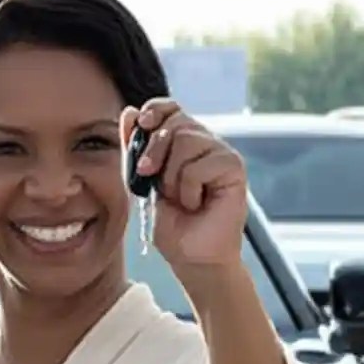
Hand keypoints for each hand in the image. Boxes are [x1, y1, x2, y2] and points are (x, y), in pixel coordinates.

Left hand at [120, 98, 247, 272]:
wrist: (190, 256)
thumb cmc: (170, 222)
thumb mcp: (141, 180)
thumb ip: (135, 148)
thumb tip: (129, 111)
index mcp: (183, 141)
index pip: (170, 107)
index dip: (155, 110)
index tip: (141, 124)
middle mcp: (205, 142)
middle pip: (175, 121)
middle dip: (154, 150)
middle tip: (151, 178)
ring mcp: (221, 153)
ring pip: (186, 140)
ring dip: (172, 176)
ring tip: (180, 197)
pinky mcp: (234, 168)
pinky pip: (199, 165)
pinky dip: (188, 189)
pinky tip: (197, 203)